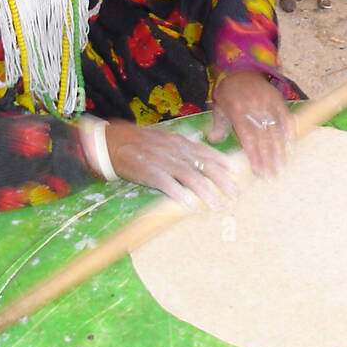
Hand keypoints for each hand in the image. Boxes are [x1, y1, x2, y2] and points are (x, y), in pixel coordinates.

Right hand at [103, 120, 240, 211]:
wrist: (110, 141)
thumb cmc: (136, 142)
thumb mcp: (161, 138)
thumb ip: (179, 146)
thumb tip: (197, 154)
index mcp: (178, 142)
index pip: (205, 151)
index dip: (221, 162)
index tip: (235, 172)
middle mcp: (174, 150)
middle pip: (204, 165)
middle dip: (222, 180)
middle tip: (235, 194)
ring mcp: (163, 161)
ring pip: (191, 177)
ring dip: (206, 192)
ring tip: (217, 205)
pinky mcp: (150, 172)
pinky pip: (169, 185)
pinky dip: (181, 196)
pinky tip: (191, 207)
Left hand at [206, 71, 295, 176]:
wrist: (242, 67)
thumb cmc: (229, 91)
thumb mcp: (219, 106)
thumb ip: (218, 124)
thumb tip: (214, 141)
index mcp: (238, 111)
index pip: (248, 138)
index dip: (254, 155)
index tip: (258, 171)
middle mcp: (255, 109)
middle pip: (264, 138)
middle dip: (269, 159)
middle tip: (272, 176)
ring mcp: (269, 105)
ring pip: (276, 131)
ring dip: (280, 151)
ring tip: (282, 168)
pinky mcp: (279, 101)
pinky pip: (287, 119)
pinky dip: (291, 133)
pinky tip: (292, 148)